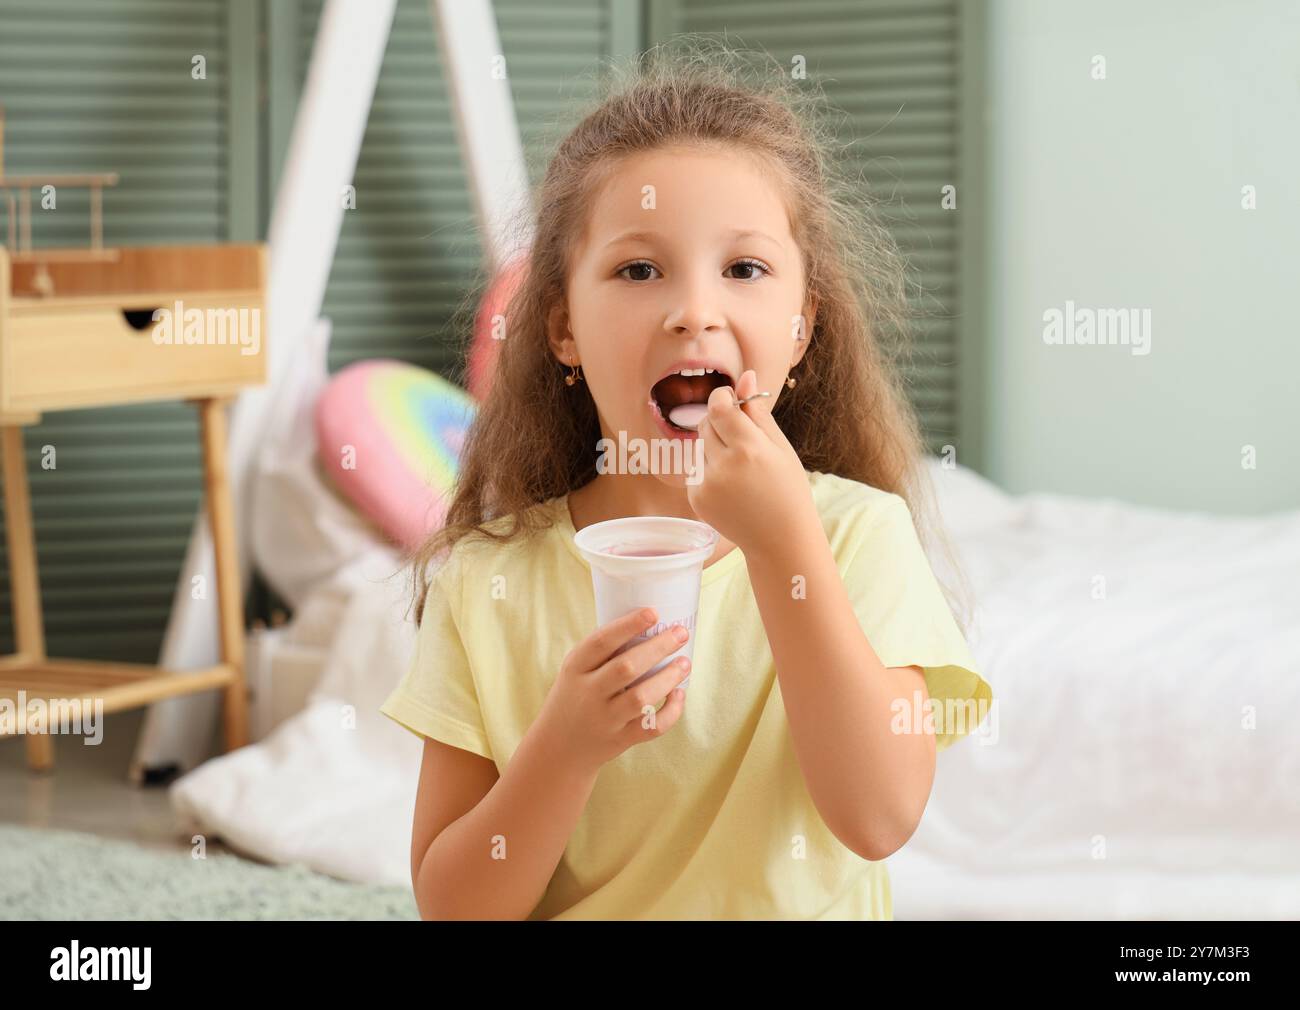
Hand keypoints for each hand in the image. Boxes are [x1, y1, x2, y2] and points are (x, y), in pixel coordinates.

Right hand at [536, 607, 690, 775]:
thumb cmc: (575, 696)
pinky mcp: (620, 740)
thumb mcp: (576, 671)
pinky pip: (650, 727)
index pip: (601, 643)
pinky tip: (679, 694)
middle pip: (626, 667)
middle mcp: (588, 693)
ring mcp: (604, 719)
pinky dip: (670, 712)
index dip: (628, 626)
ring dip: (667, 678)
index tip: (653, 612)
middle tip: (681, 633)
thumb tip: (649, 622)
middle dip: (658, 647)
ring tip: (685, 663)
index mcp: (575, 669)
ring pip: (640, 698)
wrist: (558, 747)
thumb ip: (603, 652)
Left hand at [687, 368, 817, 554]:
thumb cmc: (787, 489)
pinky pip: (696, 470)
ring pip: (700, 447)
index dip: (722, 400)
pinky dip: (709, 472)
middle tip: (742, 442)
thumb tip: (744, 376)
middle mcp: (724, 465)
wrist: (780, 539)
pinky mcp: (696, 498)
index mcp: (749, 448)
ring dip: (714, 450)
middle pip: (705, 423)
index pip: (718, 406)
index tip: (731, 403)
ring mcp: (707, 484)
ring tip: (740, 472)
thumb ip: (757, 412)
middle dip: (719, 424)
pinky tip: (731, 489)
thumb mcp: (780, 447)